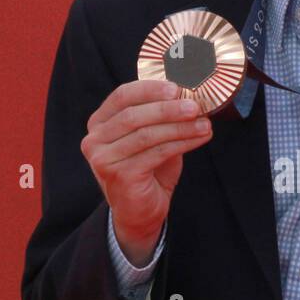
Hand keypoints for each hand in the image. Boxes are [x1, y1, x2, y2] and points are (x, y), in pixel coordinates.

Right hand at [81, 79, 212, 259]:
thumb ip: (161, 118)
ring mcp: (103, 158)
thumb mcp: (152, 138)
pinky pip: (155, 153)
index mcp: (100, 123)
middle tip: (195, 106)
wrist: (140, 213)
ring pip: (146, 134)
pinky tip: (199, 138)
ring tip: (204, 124)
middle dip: (168, 108)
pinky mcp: (119, 175)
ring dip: (180, 127)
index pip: (122, 96)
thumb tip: (189, 97)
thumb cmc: (147, 171)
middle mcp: (95, 139)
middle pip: (134, 115)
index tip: (177, 86)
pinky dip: (181, 143)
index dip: (150, 89)